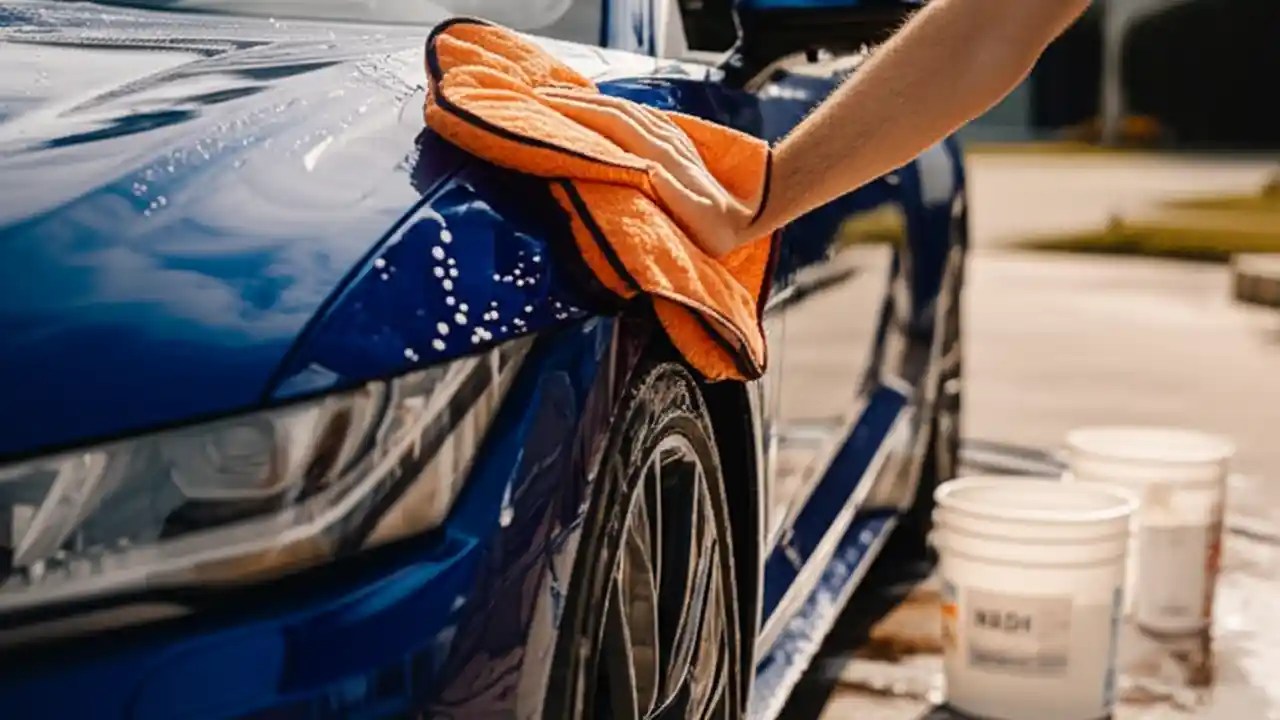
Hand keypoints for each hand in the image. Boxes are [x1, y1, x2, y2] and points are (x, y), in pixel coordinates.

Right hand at [538, 88, 755, 256]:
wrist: (750, 214)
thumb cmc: (717, 229)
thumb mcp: (696, 216)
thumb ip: (671, 191)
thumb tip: (646, 167)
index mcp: (661, 157)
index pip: (612, 124)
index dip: (578, 112)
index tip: (545, 107)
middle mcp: (665, 141)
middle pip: (614, 110)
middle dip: (575, 101)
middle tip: (538, 97)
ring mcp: (671, 139)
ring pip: (626, 109)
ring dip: (592, 101)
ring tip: (561, 98)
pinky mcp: (676, 144)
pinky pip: (639, 116)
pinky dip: (614, 108)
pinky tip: (602, 108)